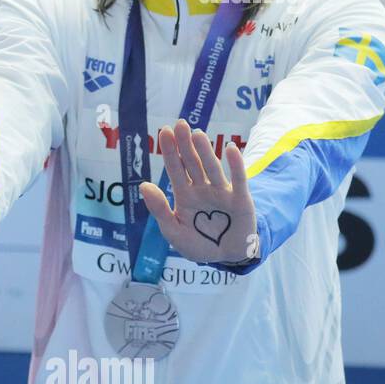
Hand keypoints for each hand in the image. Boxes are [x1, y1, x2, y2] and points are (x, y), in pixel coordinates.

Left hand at [140, 118, 258, 264]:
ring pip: (212, 168)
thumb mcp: (173, 232)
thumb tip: (143, 185)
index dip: (170, 151)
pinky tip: (231, 149)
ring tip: (197, 135)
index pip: (175, 169)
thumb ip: (159, 210)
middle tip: (179, 124)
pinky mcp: (240, 200)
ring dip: (205, 151)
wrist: (226, 259)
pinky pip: (238, 180)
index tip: (164, 131)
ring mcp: (221, 192)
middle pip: (192, 163)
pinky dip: (235, 165)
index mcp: (184, 194)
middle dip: (185, 145)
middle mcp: (202, 189)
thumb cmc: (198, 244)